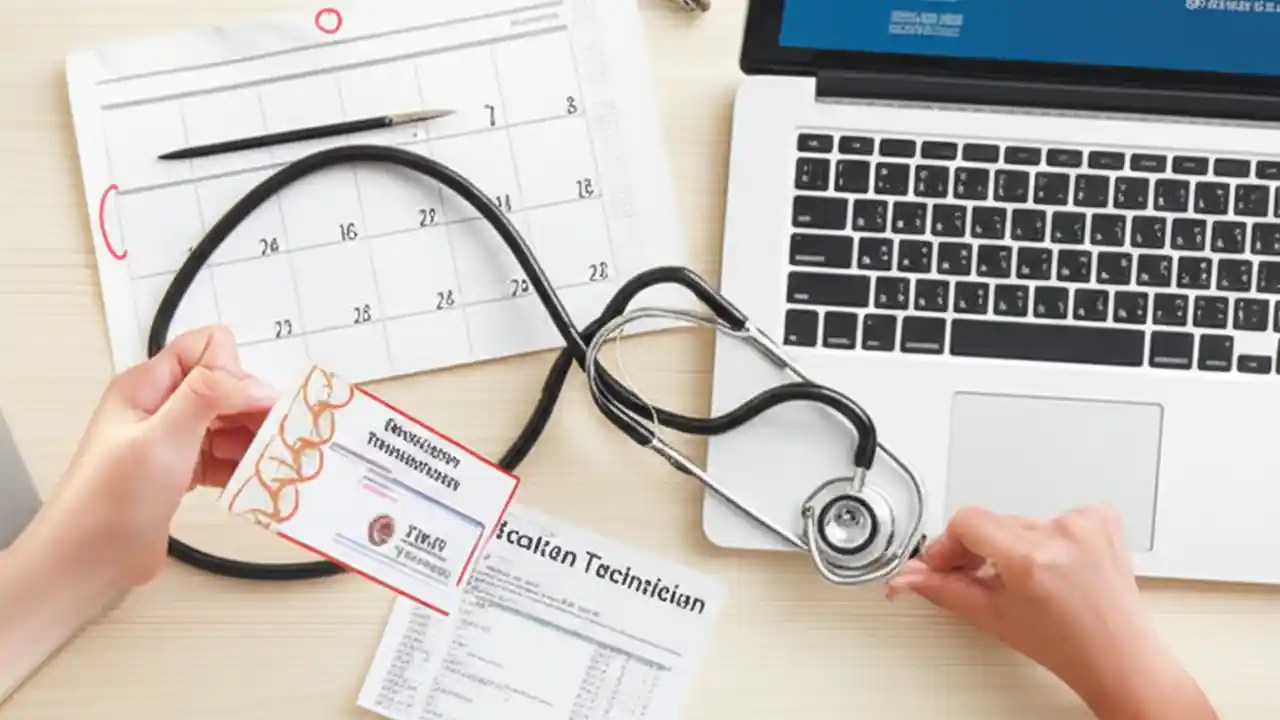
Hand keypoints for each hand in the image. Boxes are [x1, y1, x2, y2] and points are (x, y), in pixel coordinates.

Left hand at [28, 326, 275, 587]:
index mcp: (149, 386)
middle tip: (276, 440)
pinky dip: (243, 466)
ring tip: (266, 466)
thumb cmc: (110, 500)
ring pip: (230, 423)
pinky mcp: (181, 472)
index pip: (208, 349)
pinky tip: (253, 482)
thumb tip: (258, 382)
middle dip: (254, 410)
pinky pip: (225, 456)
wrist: (86, 563)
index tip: (257, 409)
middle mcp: (161, 406)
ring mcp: (172, 440)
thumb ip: (208, 397)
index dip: (237, 373)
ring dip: (253, 441)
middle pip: (226, 387)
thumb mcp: (161, 438)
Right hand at [886, 507, 1215, 719]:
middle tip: (978, 578)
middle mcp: (1062, 533)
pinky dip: (1045, 537)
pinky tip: (1052, 566)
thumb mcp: (992, 617)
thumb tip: (906, 578)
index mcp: (1032, 558)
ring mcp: (1086, 523)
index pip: (966, 521)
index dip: (946, 545)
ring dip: (1011, 544)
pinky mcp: (1100, 517)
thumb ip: (942, 589)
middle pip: (991, 522)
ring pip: (1019, 520)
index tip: (942, 563)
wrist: (1118, 656)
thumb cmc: (1067, 646)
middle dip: (977, 549)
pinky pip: (1052, 516)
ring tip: (1023, 579)